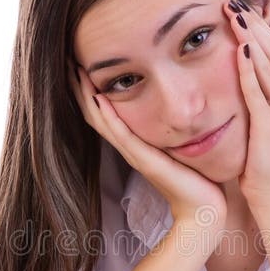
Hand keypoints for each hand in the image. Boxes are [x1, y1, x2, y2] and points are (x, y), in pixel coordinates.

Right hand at [71, 66, 226, 233]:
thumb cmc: (197, 179)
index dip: (88, 88)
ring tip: (74, 70)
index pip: (103, 111)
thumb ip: (171, 129)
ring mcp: (135, 154)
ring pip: (102, 120)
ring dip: (86, 95)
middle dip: (79, 86)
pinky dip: (109, 116)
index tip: (79, 61)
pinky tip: (99, 97)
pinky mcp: (146, 160)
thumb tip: (176, 107)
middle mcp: (129, 147)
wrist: (203, 211)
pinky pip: (122, 135)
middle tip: (66, 59)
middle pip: (94, 112)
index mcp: (134, 142)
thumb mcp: (179, 146)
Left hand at [225, 1, 269, 211]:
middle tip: (232, 1)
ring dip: (249, 37)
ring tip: (233, 14)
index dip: (258, 27)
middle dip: (252, 25)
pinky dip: (249, 69)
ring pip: (267, 64)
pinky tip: (240, 49)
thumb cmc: (262, 157)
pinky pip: (257, 90)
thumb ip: (259, 91)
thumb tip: (244, 66)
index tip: (239, 7)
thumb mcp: (263, 116)